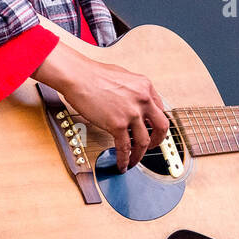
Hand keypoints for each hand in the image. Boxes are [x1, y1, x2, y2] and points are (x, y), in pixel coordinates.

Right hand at [33, 41, 167, 171]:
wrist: (77, 76)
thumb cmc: (93, 74)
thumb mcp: (123, 76)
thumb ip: (133, 90)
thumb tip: (135, 103)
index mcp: (145, 86)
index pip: (160, 109)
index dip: (156, 123)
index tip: (152, 130)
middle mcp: (143, 99)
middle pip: (161, 127)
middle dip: (158, 140)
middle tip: (152, 146)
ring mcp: (131, 113)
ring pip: (144, 142)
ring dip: (140, 154)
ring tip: (134, 160)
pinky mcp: (117, 124)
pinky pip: (125, 147)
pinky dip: (124, 159)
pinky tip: (122, 163)